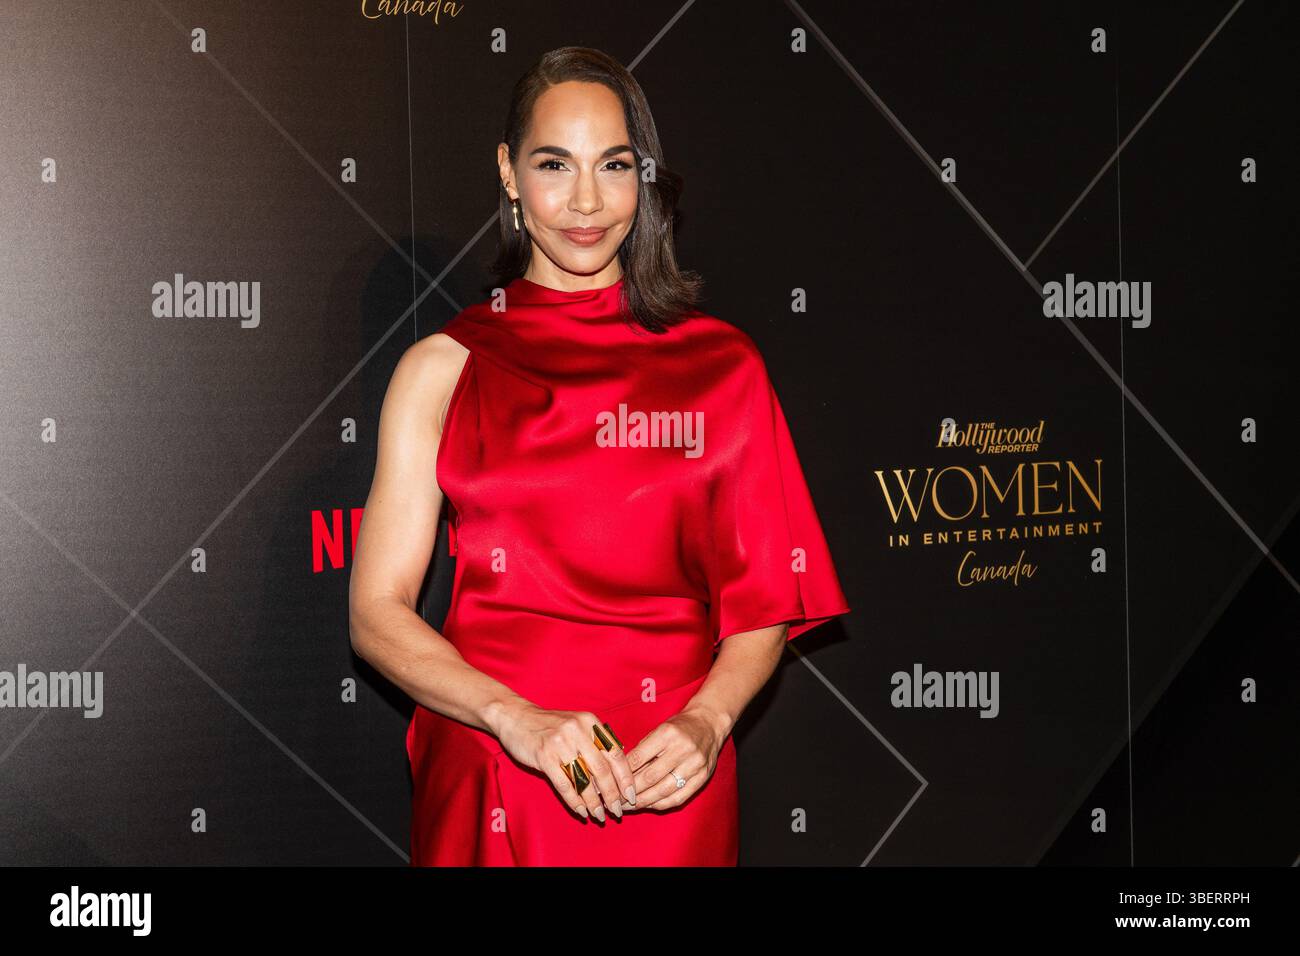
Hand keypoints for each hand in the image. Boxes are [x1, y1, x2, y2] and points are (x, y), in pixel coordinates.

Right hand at [493, 701, 635, 823]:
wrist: (515, 716)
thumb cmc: (549, 724)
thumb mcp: (577, 724)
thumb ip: (596, 741)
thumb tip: (619, 767)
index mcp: (590, 723)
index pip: (616, 754)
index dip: (625, 778)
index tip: (631, 796)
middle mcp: (578, 731)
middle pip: (602, 770)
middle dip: (612, 795)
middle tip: (617, 811)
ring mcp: (560, 743)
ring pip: (584, 780)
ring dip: (594, 802)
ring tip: (599, 815)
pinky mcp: (544, 756)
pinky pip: (564, 784)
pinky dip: (574, 801)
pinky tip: (581, 811)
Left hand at [624, 706, 725, 810]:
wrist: (709, 723)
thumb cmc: (678, 727)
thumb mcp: (658, 729)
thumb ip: (642, 750)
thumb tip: (621, 773)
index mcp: (667, 733)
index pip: (639, 758)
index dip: (622, 774)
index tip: (611, 783)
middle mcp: (682, 749)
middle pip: (650, 777)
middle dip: (630, 791)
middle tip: (616, 799)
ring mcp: (694, 765)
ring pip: (663, 790)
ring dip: (643, 801)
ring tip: (629, 806)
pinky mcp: (702, 777)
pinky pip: (678, 797)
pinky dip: (661, 804)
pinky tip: (649, 805)